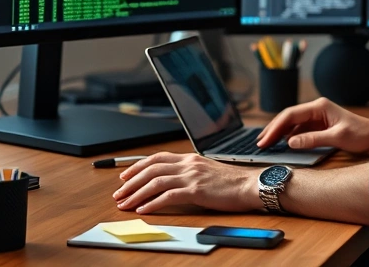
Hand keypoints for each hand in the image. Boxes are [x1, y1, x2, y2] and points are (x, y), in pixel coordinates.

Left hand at [113, 152, 261, 213]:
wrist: (250, 185)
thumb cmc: (232, 182)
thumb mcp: (207, 170)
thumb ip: (191, 172)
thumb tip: (175, 180)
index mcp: (190, 158)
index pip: (157, 158)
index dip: (138, 166)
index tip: (125, 175)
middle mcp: (188, 164)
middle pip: (151, 169)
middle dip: (131, 181)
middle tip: (119, 192)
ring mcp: (191, 176)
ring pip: (155, 182)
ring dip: (136, 193)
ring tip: (125, 203)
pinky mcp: (195, 190)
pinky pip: (167, 196)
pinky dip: (152, 203)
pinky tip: (143, 209)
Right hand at [257, 97, 368, 152]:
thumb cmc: (361, 135)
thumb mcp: (337, 138)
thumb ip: (313, 139)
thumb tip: (290, 142)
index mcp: (319, 106)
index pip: (291, 115)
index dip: (276, 128)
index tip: (265, 140)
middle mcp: (317, 108)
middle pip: (288, 117)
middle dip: (273, 129)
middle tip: (260, 142)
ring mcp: (318, 116)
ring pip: (293, 123)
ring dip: (279, 133)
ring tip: (267, 143)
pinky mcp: (320, 125)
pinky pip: (300, 129)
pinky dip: (289, 136)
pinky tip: (282, 143)